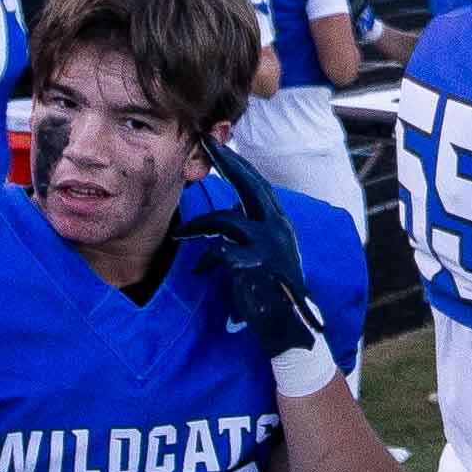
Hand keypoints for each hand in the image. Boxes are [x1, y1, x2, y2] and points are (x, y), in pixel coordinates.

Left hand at [179, 145, 334, 389]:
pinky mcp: (257, 266)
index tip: (218, 146)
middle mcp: (279, 228)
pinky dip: (206, 260)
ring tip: (180, 234)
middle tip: (205, 145)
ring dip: (199, 225)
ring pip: (227, 220)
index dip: (238, 164)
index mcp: (280, 223)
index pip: (258, 185)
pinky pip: (221, 252)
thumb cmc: (273, 290)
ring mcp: (270, 246)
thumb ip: (252, 231)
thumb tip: (229, 213)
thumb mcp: (266, 253)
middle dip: (227, 163)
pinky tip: (200, 271)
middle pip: (251, 186)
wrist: (291, 327)